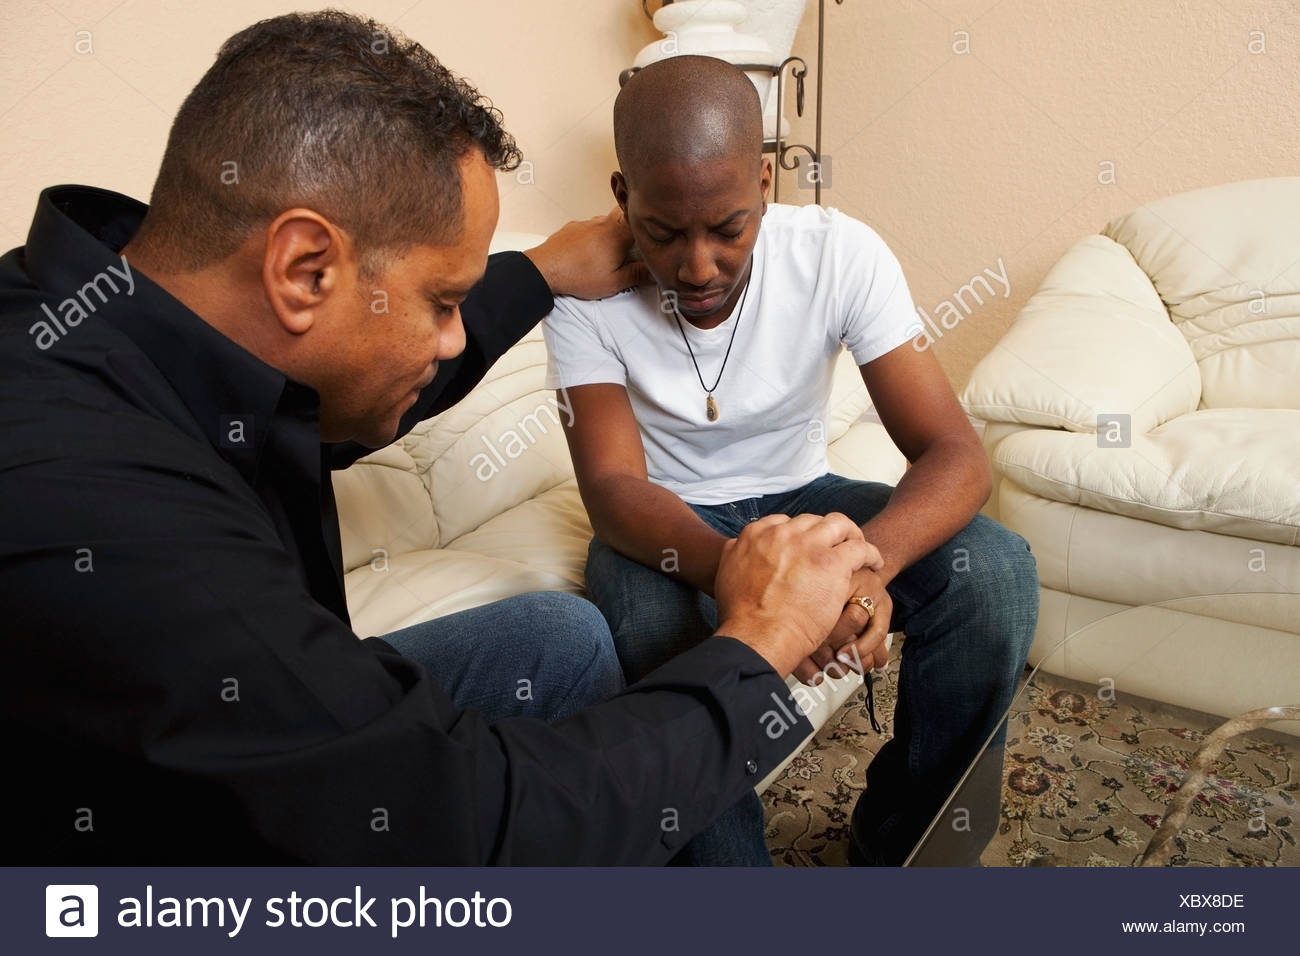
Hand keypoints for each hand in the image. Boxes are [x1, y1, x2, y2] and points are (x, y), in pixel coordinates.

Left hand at [524, 207, 651, 298]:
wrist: (545, 269)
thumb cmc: (578, 275)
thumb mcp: (614, 282)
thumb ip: (638, 275)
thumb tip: (656, 272)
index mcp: (618, 233)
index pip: (641, 218)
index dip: (648, 223)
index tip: (653, 230)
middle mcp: (603, 223)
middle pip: (624, 214)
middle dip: (630, 224)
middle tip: (634, 241)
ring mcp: (586, 223)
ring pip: (606, 222)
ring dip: (611, 233)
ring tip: (610, 252)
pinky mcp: (572, 228)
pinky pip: (589, 228)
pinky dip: (594, 237)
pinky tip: (590, 252)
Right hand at [713, 513, 880, 678]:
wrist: (757, 635)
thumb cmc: (742, 615)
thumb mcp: (726, 572)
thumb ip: (735, 553)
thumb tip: (738, 545)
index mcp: (758, 533)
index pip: (787, 522)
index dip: (801, 534)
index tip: (809, 547)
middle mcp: (784, 533)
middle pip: (814, 521)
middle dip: (827, 533)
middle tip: (836, 547)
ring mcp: (810, 545)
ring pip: (840, 525)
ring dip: (851, 534)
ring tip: (859, 548)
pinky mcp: (833, 562)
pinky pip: (860, 548)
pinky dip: (870, 553)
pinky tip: (873, 564)